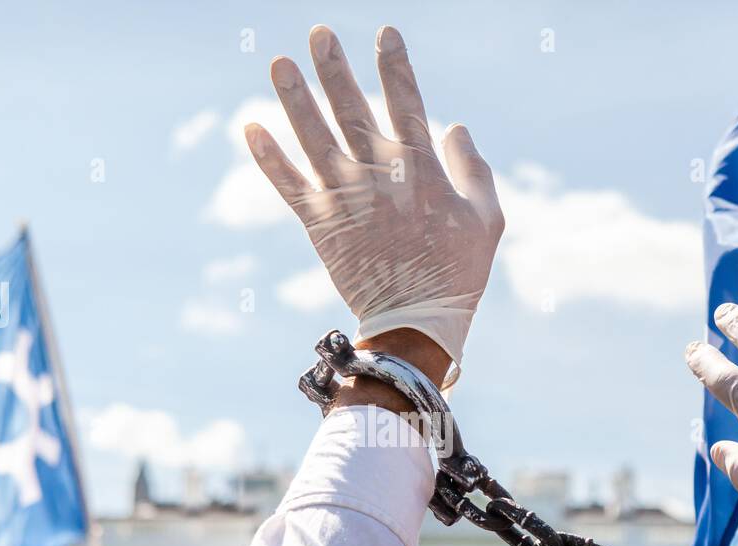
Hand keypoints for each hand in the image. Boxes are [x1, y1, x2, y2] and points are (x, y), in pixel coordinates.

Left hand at [246, 24, 503, 387]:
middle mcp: (377, 173)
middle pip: (350, 107)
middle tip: (319, 33)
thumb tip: (453, 128)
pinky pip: (288, 183)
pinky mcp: (319, 223)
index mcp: (420, 167)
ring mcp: (344, 196)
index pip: (405, 101)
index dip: (394, 66)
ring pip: (313, 136)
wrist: (414, 321)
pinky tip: (251, 127)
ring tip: (278, 63)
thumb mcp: (486, 218)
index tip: (384, 33)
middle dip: (334, 68)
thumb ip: (474, 169)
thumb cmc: (458, 271)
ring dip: (294, 97)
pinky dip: (269, 157)